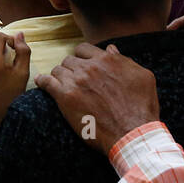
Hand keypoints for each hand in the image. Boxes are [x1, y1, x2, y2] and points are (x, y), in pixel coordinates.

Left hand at [35, 43, 160, 154]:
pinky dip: (43, 81)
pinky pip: (46, 82)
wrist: (131, 133)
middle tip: (73, 80)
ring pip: (58, 70)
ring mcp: (76, 81)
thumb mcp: (142, 77)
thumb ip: (125, 61)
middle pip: (69, 60)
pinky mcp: (65, 97)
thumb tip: (111, 49)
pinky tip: (41, 83)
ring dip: (59, 76)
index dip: (82, 57)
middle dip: (70, 68)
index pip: (84, 49)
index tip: (82, 66)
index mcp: (107, 60)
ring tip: (60, 85)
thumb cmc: (141, 108)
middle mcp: (90, 67)